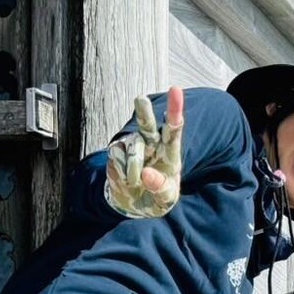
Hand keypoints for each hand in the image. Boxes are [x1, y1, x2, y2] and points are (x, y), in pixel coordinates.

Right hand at [106, 87, 183, 218]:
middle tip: (141, 99)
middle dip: (144, 112)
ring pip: (133, 149)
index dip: (175, 110)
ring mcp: (133, 145)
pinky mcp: (117, 151)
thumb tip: (146, 174)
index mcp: (169, 152)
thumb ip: (160, 188)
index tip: (176, 90)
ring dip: (134, 169)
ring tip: (136, 182)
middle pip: (148, 125)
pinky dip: (123, 173)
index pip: (173, 129)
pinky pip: (118, 159)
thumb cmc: (156, 197)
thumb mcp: (165, 199)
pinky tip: (126, 178)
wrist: (134, 203)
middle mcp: (152, 144)